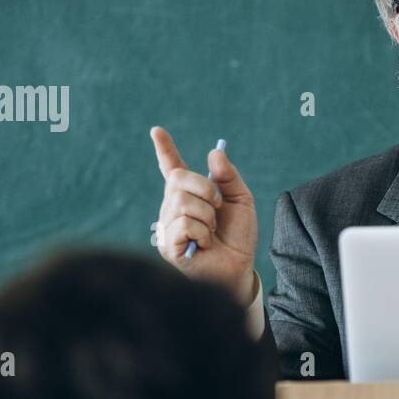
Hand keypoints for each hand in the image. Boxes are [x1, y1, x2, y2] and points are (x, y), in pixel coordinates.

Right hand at [151, 127, 258, 303]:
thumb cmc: (238, 238)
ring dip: (208, 216)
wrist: (240, 268)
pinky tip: (204, 244)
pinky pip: (183, 224)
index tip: (157, 131)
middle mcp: (173, 208)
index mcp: (189, 195)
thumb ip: (228, 177)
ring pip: (183, 202)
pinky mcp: (168, 245)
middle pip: (179, 179)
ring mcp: (167, 226)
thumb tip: (215, 152)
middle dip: (207, 190)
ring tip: (212, 232)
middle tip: (219, 209)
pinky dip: (203, 232)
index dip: (165, 149)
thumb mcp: (241, 201)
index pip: (172, 167)